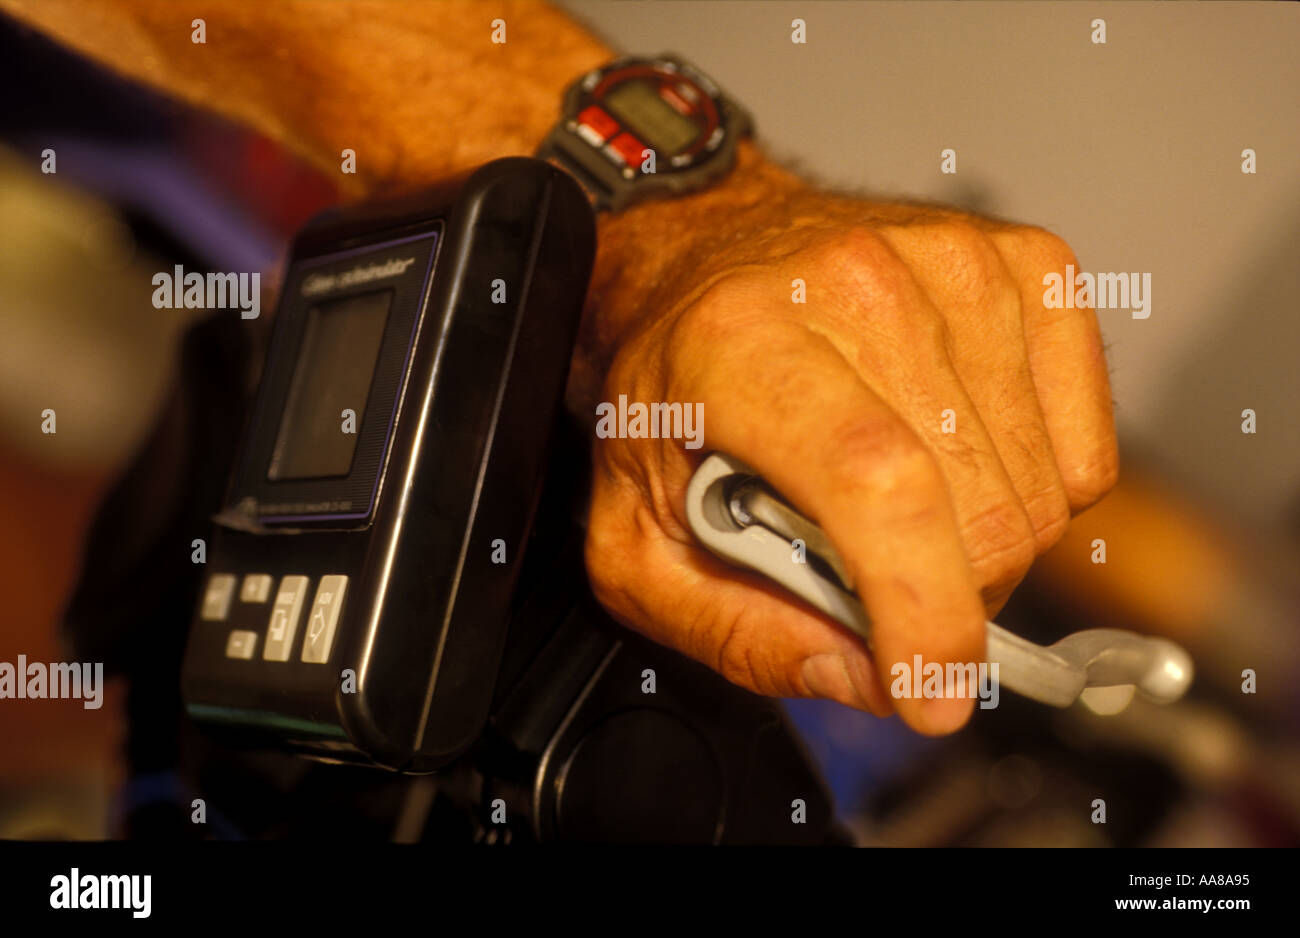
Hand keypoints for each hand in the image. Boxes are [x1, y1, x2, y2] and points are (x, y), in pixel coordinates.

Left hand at [580, 151, 1116, 734]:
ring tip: (905, 509)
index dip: (924, 610)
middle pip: (978, 507)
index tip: (930, 696)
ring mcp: (954, 266)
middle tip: (887, 590)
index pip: (878, 485)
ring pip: (1041, 491)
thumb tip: (868, 679)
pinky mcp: (1023, 265)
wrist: (701, 248)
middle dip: (948, 602)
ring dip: (987, 547)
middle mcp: (858, 284)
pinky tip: (963, 459)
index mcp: (740, 344)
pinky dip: (1039, 490)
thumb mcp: (634, 534)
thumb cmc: (670, 382)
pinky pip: (1087, 445)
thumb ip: (733, 627)